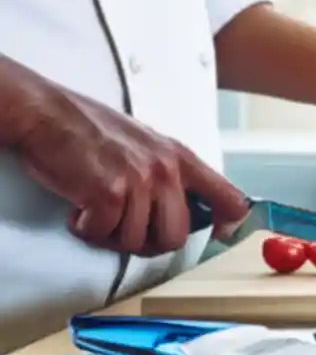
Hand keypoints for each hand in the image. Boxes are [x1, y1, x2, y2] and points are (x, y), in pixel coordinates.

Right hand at [0, 60, 249, 255]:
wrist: (47, 113)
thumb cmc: (90, 129)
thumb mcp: (146, 145)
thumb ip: (169, 174)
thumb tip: (185, 206)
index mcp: (180, 158)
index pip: (227, 196)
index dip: (228, 222)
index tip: (221, 233)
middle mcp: (166, 170)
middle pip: (175, 236)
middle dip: (147, 241)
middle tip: (123, 227)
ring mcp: (139, 181)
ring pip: (137, 241)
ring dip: (111, 234)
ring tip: (96, 210)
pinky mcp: (109, 193)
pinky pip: (104, 234)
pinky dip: (86, 228)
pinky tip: (80, 209)